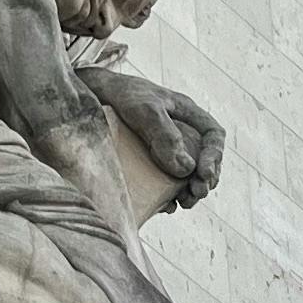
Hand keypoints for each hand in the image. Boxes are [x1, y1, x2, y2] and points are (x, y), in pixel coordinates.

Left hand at [128, 84, 225, 205]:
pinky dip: (168, 197)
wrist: (89, 96)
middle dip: (204, 180)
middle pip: (204, 160)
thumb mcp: (144, 109)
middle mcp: (179, 133)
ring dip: (190, 192)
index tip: (204, 174)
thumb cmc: (119, 95)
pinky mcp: (146, 164)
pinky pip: (163, 184)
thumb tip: (185, 169)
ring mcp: (163, 149)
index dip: (214, 157)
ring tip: (184, 203)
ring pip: (187, 175)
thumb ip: (164, 134)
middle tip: (196, 194)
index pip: (213, 136)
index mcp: (186, 114)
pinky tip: (166, 207)